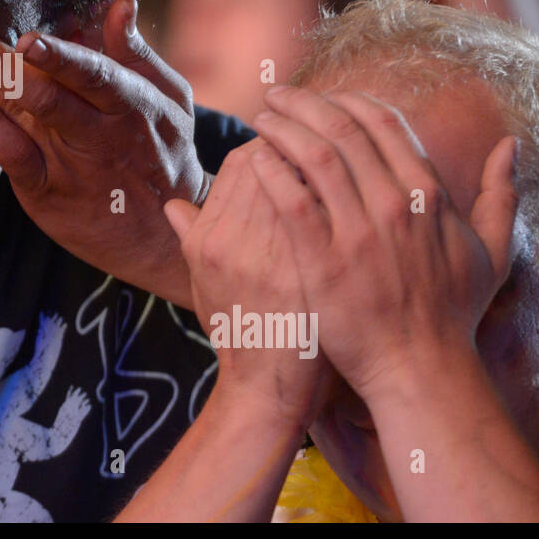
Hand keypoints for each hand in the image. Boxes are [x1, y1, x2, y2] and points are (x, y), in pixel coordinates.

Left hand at [0, 0, 204, 303]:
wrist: (161, 235)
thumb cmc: (163, 151)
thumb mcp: (168, 99)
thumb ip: (135, 52)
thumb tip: (119, 3)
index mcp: (133, 104)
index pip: (93, 75)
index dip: (60, 58)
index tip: (27, 36)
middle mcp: (99, 135)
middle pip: (43, 91)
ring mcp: (68, 164)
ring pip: (21, 116)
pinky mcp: (43, 190)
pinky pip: (9, 153)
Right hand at [165, 139, 333, 427]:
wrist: (270, 390)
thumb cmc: (238, 330)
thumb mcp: (202, 284)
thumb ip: (192, 237)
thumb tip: (174, 205)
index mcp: (210, 237)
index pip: (246, 161)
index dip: (277, 148)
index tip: (298, 151)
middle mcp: (237, 241)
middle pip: (281, 163)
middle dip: (309, 150)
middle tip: (333, 154)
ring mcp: (275, 257)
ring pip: (310, 183)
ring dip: (335, 171)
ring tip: (352, 175)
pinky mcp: (313, 275)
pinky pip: (335, 217)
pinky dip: (351, 202)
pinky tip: (365, 205)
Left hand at [249, 85, 518, 399]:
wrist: (421, 369)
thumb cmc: (454, 314)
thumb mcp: (492, 252)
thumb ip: (500, 196)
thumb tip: (510, 146)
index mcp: (429, 194)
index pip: (383, 123)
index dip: (346, 101)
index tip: (320, 96)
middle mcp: (396, 204)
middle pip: (343, 130)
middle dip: (304, 103)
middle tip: (276, 94)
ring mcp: (360, 232)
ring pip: (314, 156)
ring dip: (282, 127)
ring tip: (260, 118)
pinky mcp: (325, 261)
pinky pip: (292, 201)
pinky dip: (271, 172)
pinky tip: (254, 158)